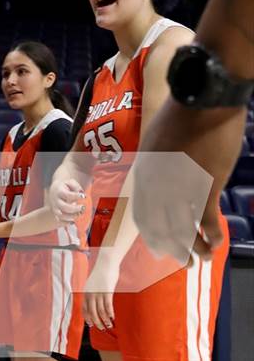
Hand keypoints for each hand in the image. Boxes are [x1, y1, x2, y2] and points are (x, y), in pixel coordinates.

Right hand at [48, 178, 86, 223]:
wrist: (55, 190)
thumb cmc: (66, 186)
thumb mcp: (71, 182)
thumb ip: (76, 187)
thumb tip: (81, 193)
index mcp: (59, 191)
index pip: (68, 195)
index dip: (76, 196)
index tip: (84, 196)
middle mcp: (56, 201)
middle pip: (64, 207)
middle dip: (75, 209)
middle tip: (83, 207)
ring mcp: (55, 208)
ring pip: (61, 216)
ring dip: (71, 217)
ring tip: (79, 214)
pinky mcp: (56, 214)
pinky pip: (60, 221)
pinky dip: (66, 223)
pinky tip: (73, 221)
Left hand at [83, 253, 120, 330]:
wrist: (106, 262)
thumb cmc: (101, 273)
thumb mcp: (93, 284)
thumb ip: (92, 293)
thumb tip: (95, 302)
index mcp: (86, 292)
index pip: (84, 309)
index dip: (87, 318)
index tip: (91, 324)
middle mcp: (90, 294)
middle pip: (92, 312)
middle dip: (96, 322)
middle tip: (101, 328)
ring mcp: (98, 293)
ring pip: (100, 311)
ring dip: (104, 320)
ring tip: (108, 325)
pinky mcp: (107, 291)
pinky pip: (107, 305)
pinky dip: (109, 313)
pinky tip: (112, 318)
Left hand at [133, 101, 236, 262]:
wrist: (202, 98)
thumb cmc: (181, 113)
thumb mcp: (155, 138)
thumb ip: (156, 162)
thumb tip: (163, 173)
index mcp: (143, 175)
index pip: (142, 216)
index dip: (152, 236)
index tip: (159, 248)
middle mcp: (157, 188)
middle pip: (162, 229)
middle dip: (173, 249)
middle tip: (183, 263)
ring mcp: (180, 189)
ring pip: (184, 230)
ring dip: (194, 249)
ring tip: (202, 260)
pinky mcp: (205, 186)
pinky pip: (206, 221)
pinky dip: (212, 236)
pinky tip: (217, 244)